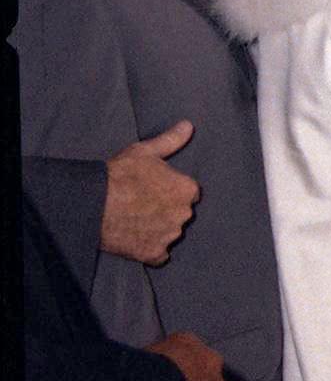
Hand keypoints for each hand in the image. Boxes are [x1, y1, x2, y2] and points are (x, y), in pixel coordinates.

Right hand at [101, 121, 198, 264]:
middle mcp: (184, 214)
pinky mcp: (153, 253)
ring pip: (170, 233)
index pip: (188, 193)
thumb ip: (170, 140)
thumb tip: (189, 126)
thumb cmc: (118, 174)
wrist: (91, 203)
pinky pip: (159, 255)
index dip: (170, 191)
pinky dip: (150, 250)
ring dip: (158, 230)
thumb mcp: (144, 152)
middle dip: (166, 210)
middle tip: (142, 205)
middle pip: (180, 214)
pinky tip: (136, 239)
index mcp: (187, 190)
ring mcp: (169, 235)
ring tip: (135, 220)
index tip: (153, 190)